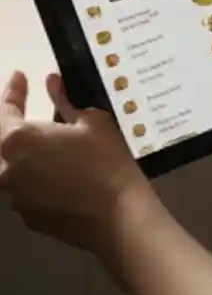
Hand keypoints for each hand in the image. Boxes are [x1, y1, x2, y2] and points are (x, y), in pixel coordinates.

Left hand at [0, 72, 149, 254]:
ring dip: (23, 155)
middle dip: (13, 126)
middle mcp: (4, 167)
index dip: (14, 91)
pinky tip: (57, 178)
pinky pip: (23, 190)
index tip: (20, 77)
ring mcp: (12, 195)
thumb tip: (52, 82)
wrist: (117, 216)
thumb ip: (65, 102)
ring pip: (9, 168)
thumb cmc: (107, 162)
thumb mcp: (93, 123)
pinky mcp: (25, 216)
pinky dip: (33, 179)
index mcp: (17, 139)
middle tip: (28, 115)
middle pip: (1, 141)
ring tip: (47, 150)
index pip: (5, 109)